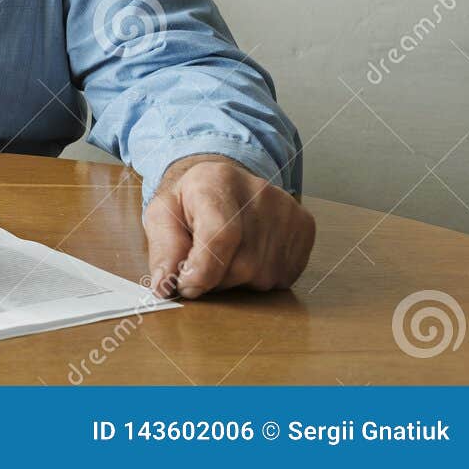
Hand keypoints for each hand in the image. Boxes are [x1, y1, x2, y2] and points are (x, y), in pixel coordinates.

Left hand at [144, 154, 315, 298]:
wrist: (225, 182)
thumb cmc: (189, 201)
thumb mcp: (163, 215)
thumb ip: (163, 249)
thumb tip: (164, 285)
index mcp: (216, 182)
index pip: (220, 236)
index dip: (202, 270)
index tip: (185, 286)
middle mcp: (260, 194)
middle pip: (240, 265)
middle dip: (213, 277)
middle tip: (200, 261)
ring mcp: (287, 212)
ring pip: (260, 277)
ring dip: (235, 279)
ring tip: (224, 252)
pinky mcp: (305, 228)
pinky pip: (280, 278)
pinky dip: (258, 277)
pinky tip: (247, 252)